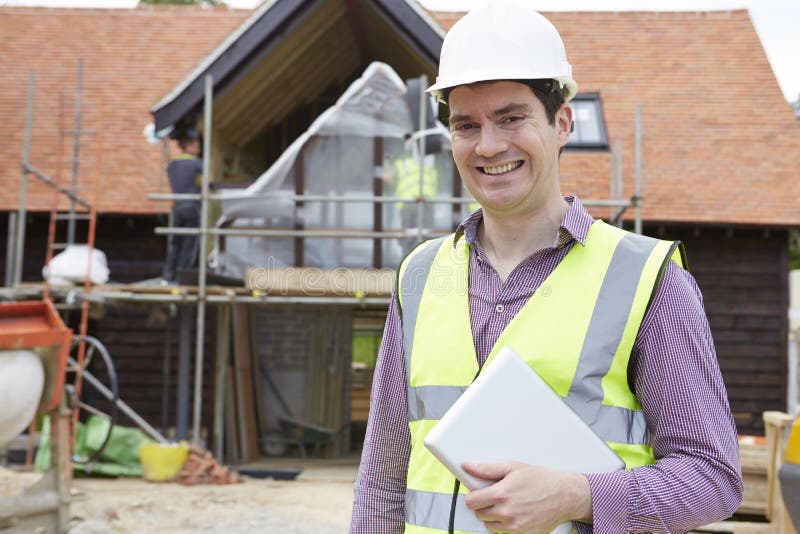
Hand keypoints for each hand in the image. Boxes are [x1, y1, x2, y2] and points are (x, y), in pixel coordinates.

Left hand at [462, 462, 591, 533]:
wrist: (563, 496)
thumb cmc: (540, 480)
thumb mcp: (513, 468)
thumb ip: (487, 469)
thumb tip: (468, 467)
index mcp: (501, 494)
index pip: (471, 502)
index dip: (473, 496)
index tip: (478, 493)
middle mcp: (506, 512)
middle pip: (479, 514)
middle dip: (483, 505)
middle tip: (495, 496)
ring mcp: (514, 526)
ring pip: (489, 525)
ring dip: (493, 516)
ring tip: (506, 505)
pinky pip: (503, 532)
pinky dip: (505, 524)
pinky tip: (515, 513)